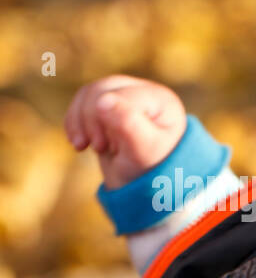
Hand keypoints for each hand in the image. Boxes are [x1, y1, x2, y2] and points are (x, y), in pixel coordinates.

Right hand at [65, 75, 186, 190]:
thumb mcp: (143, 151)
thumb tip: (103, 99)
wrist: (145, 187)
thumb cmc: (152, 171)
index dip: (102, 118)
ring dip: (79, 121)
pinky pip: (81, 103)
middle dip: (90, 119)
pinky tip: (78, 143)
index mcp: (160, 100)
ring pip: (87, 94)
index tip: (105, 148)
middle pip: (101, 89)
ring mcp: (125, 98)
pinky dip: (74, 122)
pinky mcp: (108, 109)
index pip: (120, 95)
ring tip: (84, 146)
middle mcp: (144, 93)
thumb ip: (128, 124)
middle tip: (99, 148)